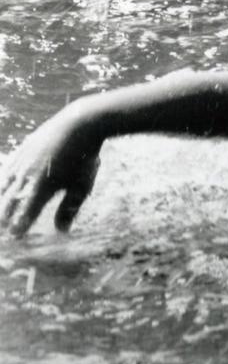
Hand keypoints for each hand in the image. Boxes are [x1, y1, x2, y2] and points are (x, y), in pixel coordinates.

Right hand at [0, 107, 100, 236]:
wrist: (79, 125)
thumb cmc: (84, 159)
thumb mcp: (81, 187)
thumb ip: (69, 209)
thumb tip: (61, 231)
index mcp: (41, 188)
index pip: (26, 213)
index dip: (20, 226)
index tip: (16, 238)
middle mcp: (26, 176)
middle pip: (10, 201)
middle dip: (6, 217)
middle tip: (4, 231)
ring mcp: (21, 162)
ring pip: (5, 185)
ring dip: (2, 200)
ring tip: (1, 213)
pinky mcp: (21, 150)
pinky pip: (7, 169)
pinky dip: (3, 181)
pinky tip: (3, 185)